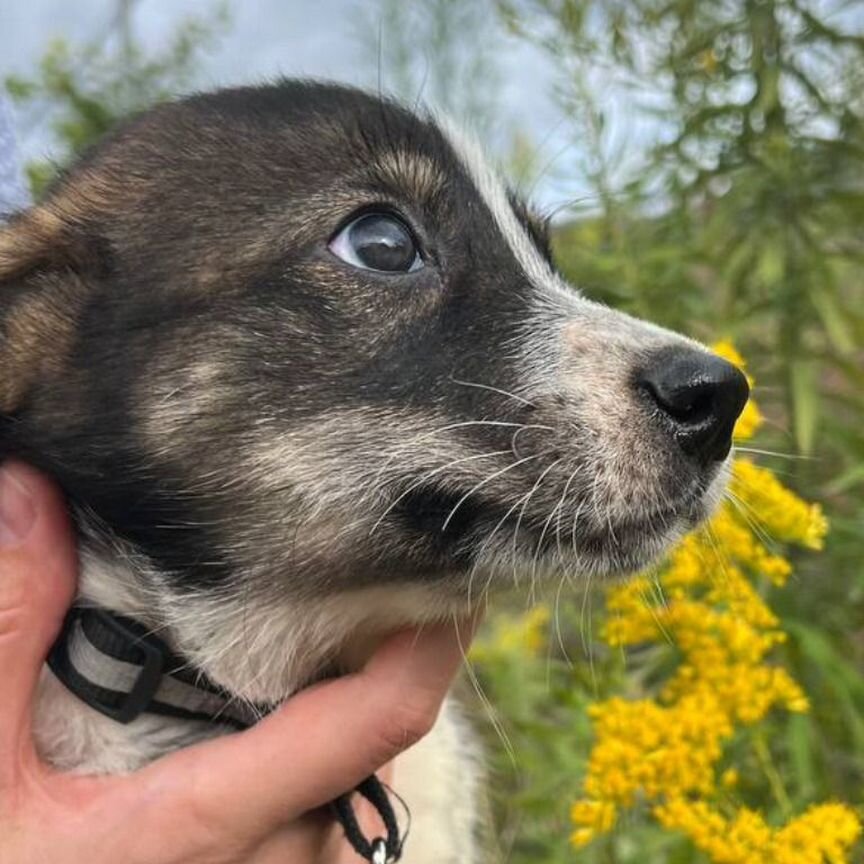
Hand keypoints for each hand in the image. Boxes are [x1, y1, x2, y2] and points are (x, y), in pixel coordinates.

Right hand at [0, 461, 472, 863]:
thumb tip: (27, 495)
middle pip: (378, 744)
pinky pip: (330, 819)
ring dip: (347, 714)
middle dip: (378, 665)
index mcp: (212, 821)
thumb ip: (8, 633)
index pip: (376, 719)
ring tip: (310, 645)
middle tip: (354, 585)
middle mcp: (274, 862)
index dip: (431, 643)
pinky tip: (270, 721)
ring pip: (359, 784)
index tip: (451, 576)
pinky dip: (325, 760)